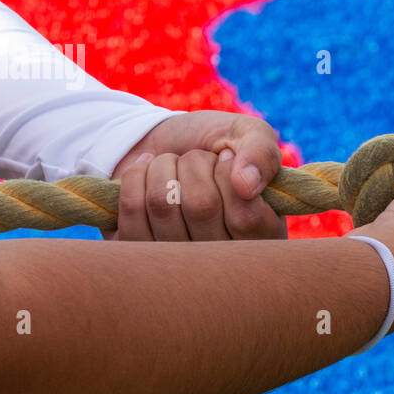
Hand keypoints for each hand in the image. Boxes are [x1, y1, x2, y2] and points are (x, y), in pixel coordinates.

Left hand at [107, 111, 286, 240]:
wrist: (166, 143)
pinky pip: (132, 210)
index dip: (228, 175)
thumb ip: (262, 153)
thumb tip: (245, 186)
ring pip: (163, 205)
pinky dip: (136, 176)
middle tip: (196, 159)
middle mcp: (220, 257)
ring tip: (172, 164)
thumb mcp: (248, 135)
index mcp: (260, 236)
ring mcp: (175, 258)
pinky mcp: (137, 249)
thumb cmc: (216, 144)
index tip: (225, 158)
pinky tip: (148, 172)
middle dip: (194, 163)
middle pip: (201, 207)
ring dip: (164, 167)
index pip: (245, 217)